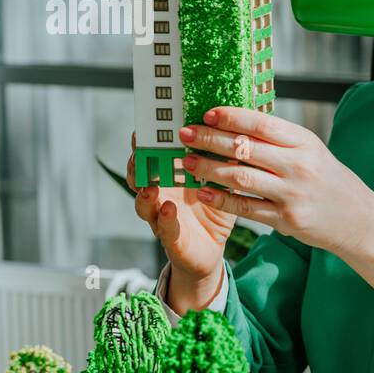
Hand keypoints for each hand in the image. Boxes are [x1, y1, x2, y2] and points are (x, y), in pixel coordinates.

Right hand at [125, 132, 233, 308]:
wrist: (212, 249)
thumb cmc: (214, 209)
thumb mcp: (220, 181)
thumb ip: (221, 159)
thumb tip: (236, 129)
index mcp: (170, 176)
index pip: (153, 154)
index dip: (146, 140)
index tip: (146, 124)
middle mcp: (160, 193)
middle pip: (139, 175)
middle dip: (137, 162)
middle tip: (139, 149)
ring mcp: (160, 215)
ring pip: (144, 202)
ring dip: (145, 191)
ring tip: (150, 183)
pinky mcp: (171, 237)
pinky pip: (164, 227)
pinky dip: (164, 218)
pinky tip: (168, 208)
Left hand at [180, 107, 373, 307]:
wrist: (359, 220)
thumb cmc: (330, 181)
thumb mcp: (312, 152)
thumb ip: (280, 140)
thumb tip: (237, 123)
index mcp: (305, 143)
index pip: (262, 124)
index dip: (231, 117)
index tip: (206, 113)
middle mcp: (300, 166)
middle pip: (246, 149)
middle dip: (210, 139)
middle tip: (184, 133)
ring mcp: (293, 194)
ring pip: (241, 177)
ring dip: (209, 168)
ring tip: (188, 161)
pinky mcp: (287, 219)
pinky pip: (247, 208)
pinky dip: (222, 199)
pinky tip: (204, 192)